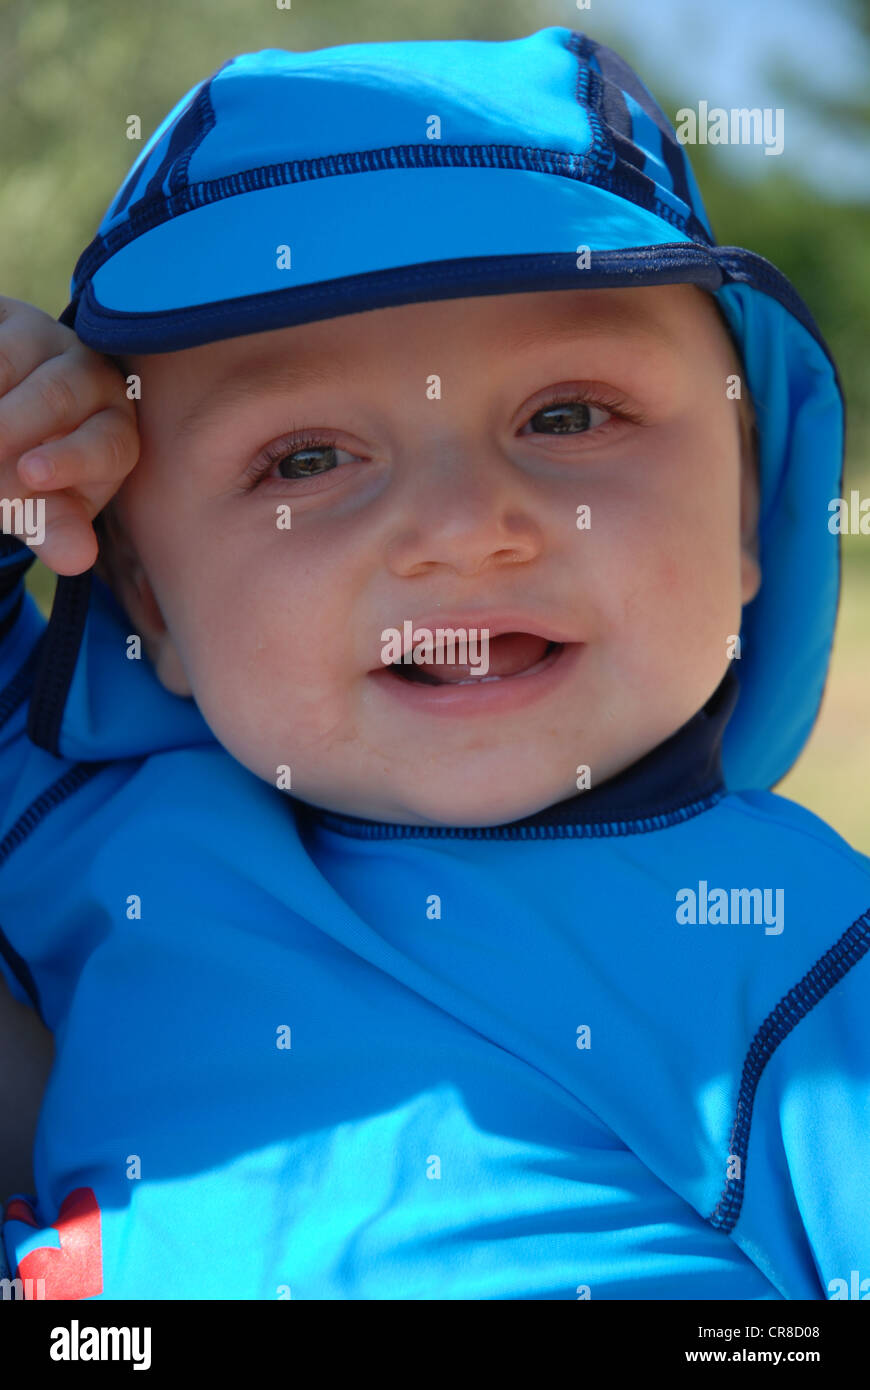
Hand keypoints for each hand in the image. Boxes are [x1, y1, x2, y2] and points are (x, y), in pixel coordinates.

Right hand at [0, 295, 138, 574]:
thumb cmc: (25, 473)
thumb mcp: (38, 506)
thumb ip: (55, 529)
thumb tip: (76, 559)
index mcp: (115, 432)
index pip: (109, 444)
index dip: (72, 459)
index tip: (30, 473)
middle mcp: (94, 379)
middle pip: (61, 394)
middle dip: (12, 425)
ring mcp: (48, 340)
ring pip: (13, 358)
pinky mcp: (7, 316)